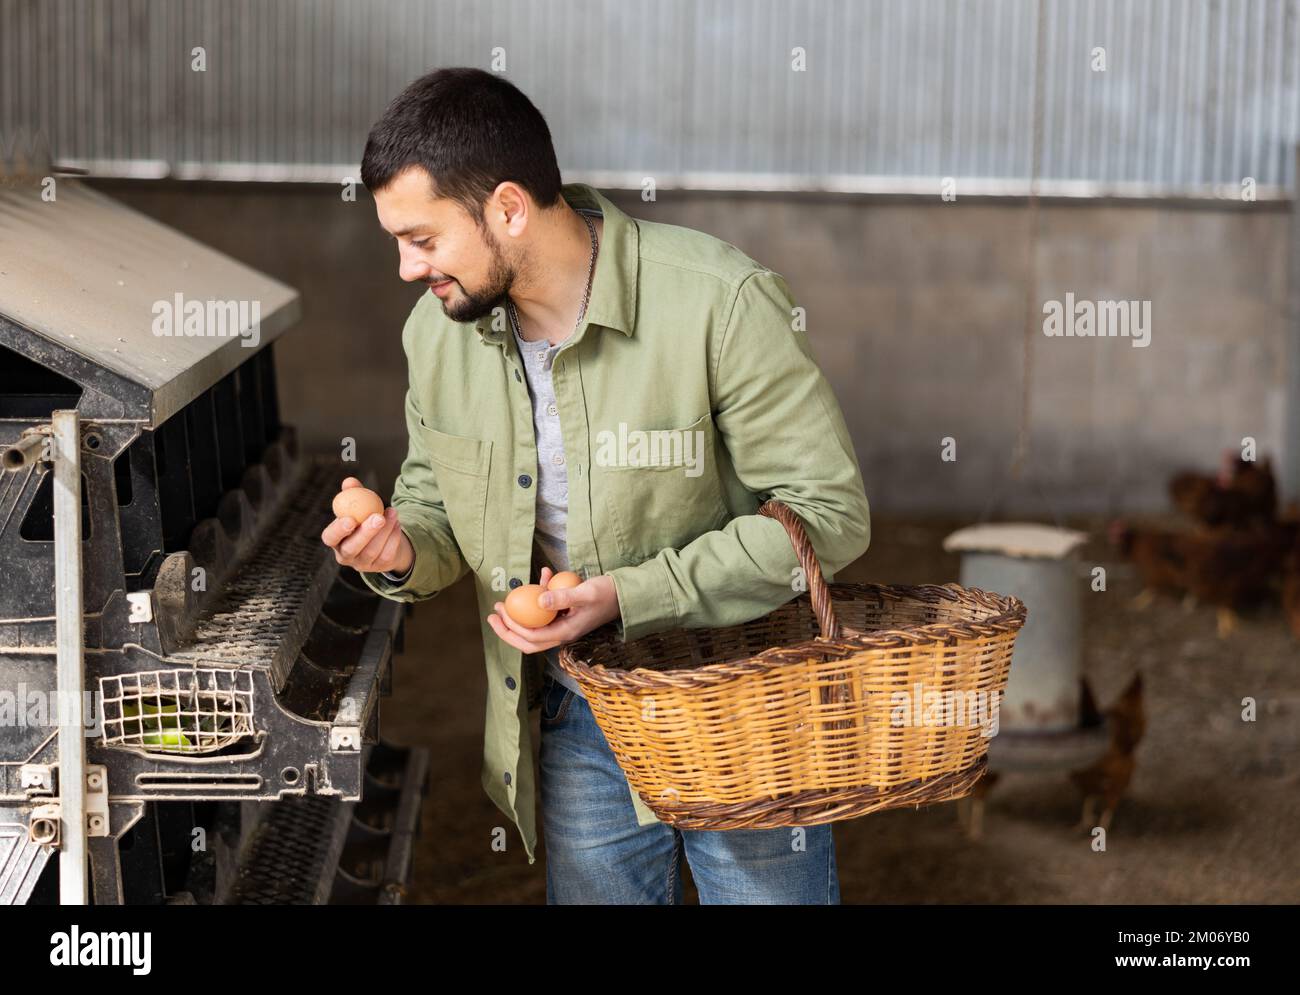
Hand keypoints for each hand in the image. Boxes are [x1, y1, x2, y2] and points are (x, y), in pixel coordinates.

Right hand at [320, 477, 413, 573]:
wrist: (384, 537)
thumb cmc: (364, 518)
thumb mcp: (359, 505)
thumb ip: (353, 493)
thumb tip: (350, 482)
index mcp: (335, 539)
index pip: (330, 538)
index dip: (338, 530)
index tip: (350, 519)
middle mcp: (345, 555)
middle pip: (352, 548)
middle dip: (366, 533)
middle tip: (378, 517)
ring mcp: (362, 564)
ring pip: (372, 550)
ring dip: (385, 530)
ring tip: (393, 513)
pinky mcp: (379, 566)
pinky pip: (387, 553)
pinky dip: (394, 537)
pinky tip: (397, 523)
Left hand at [487, 566, 620, 653]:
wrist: (624, 594)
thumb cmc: (607, 593)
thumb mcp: (585, 593)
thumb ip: (562, 597)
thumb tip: (538, 601)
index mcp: (565, 633)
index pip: (531, 637)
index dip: (512, 627)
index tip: (501, 610)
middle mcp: (562, 634)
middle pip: (528, 641)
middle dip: (507, 630)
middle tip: (493, 614)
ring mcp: (563, 627)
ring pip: (533, 630)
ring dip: (517, 619)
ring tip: (504, 603)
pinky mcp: (565, 618)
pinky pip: (545, 614)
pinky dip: (538, 599)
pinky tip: (541, 575)